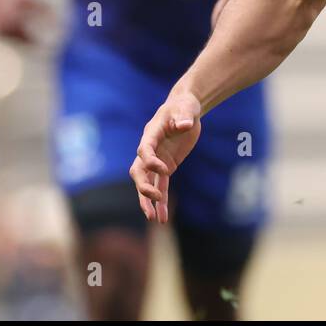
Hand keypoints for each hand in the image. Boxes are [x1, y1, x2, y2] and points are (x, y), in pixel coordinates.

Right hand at [130, 89, 202, 223]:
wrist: (186, 110)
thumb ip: (184, 116)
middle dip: (143, 186)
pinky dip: (163, 201)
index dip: (150, 161)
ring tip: (154, 219)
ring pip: (148, 183)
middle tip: (154, 197)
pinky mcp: (167, 167)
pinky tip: (163, 218)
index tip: (163, 169)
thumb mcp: (186, 108)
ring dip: (149, 201)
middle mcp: (150, 150)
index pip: (144, 150)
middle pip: (139, 171)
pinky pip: (162, 186)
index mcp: (151, 134)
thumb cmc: (184, 106)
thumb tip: (184, 124)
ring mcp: (157, 161)